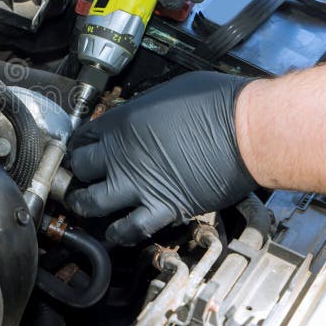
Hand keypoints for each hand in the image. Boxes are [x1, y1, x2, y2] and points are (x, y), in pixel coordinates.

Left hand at [66, 72, 257, 245]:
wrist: (248, 131)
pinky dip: (119, 233)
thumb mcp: (168, 92)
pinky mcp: (162, 207)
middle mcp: (121, 154)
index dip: (79, 145)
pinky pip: (129, 228)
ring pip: (92, 202)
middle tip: (80, 178)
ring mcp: (138, 183)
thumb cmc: (217, 103)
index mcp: (121, 122)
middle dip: (77, 173)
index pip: (84, 137)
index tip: (81, 151)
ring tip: (84, 207)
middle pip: (80, 168)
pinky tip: (116, 232)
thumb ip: (145, 108)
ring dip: (84, 205)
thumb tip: (143, 116)